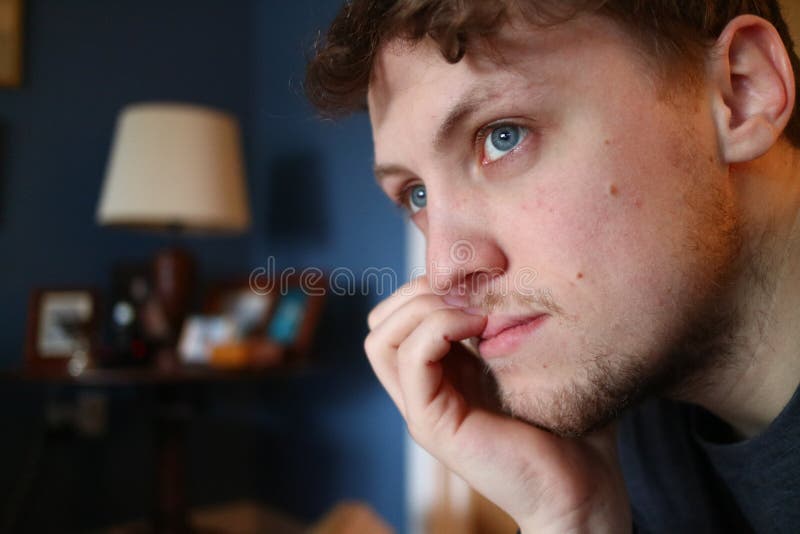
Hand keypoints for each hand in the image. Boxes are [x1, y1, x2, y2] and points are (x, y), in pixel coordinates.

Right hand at [364, 276, 630, 532]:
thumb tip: (525, 275)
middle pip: (380, 324)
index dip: (426, 286)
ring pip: (381, 339)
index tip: (476, 281)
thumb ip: (519, 324)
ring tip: (473, 310)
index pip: (399, 316)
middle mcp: (426, 389)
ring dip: (424, 307)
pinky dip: (437, 328)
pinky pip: (410, 359)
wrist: (582, 490)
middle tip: (469, 292)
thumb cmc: (571, 427)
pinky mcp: (432, 425)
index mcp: (444, 373)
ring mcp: (423, 409)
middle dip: (417, 291)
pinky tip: (478, 325)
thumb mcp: (538, 361)